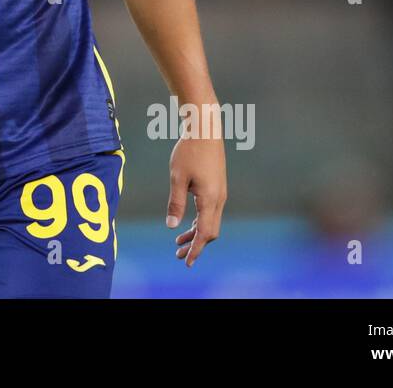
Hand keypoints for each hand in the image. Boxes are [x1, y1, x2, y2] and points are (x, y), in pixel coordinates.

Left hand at [167, 134, 226, 266]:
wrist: (205, 130)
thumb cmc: (189, 151)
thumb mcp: (177, 177)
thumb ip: (175, 203)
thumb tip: (172, 226)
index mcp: (210, 199)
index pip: (204, 233)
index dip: (196, 249)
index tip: (187, 262)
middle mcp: (219, 199)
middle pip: (210, 231)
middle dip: (196, 245)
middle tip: (178, 254)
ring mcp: (220, 193)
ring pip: (211, 222)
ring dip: (196, 234)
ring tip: (179, 242)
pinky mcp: (218, 187)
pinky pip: (211, 212)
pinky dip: (200, 222)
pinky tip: (188, 223)